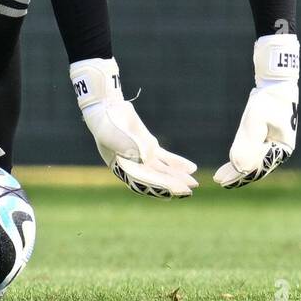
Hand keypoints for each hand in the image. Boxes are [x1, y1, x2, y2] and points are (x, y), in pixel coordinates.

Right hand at [70, 57, 197, 197]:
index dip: (160, 187)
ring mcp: (144, 157)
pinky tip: (192, 168)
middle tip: (189, 190)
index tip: (175, 191)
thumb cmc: (107, 124)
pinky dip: (178, 163)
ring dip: (178, 177)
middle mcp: (135, 167)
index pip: (145, 181)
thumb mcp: (114, 136)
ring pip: (164, 170)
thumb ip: (128, 147)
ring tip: (194, 182)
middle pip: (157, 179)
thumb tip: (145, 157)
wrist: (107, 109)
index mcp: (124, 169)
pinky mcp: (150, 147)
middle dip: (173, 185)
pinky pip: (167, 158)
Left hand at [214, 34, 298, 187]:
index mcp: (283, 149)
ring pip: (254, 159)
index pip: (257, 167)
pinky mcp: (268, 133)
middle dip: (238, 175)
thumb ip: (247, 143)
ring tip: (222, 176)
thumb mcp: (255, 119)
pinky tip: (232, 160)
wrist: (276, 80)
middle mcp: (280, 148)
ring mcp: (275, 141)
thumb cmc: (268, 99)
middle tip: (219, 181)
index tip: (222, 180)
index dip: (239, 176)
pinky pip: (254, 149)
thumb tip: (239, 166)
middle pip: (256, 166)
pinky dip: (243, 155)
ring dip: (238, 168)